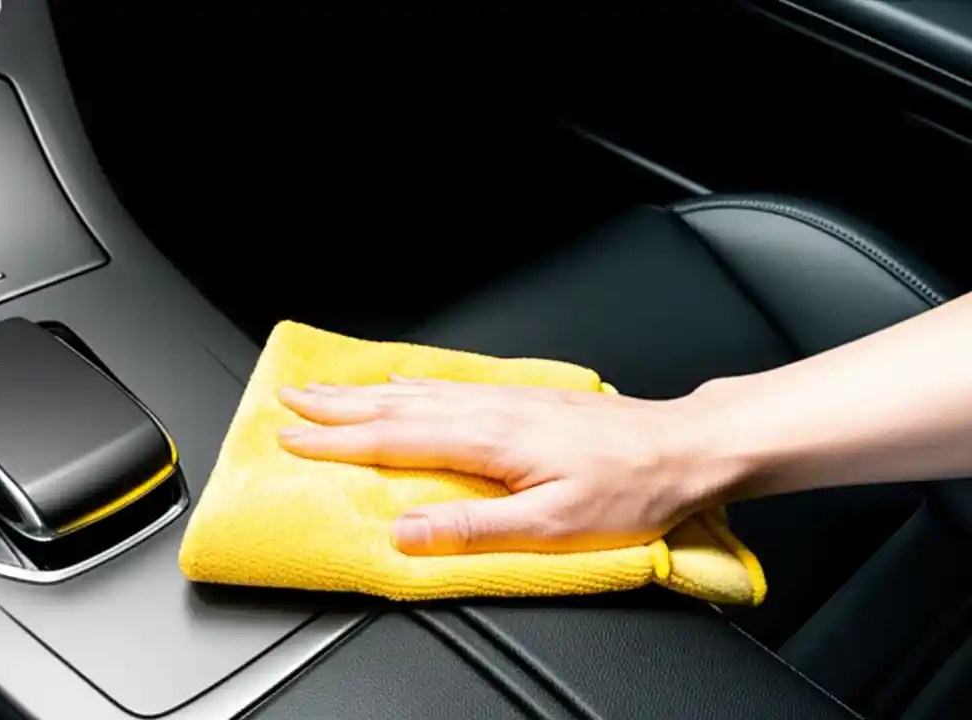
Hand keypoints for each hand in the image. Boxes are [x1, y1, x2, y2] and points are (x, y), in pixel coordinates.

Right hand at [278, 378, 739, 554]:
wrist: (685, 447)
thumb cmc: (630, 489)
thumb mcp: (555, 526)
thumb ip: (475, 529)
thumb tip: (407, 533)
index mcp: (488, 439)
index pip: (394, 439)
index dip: (337, 441)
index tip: (292, 439)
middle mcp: (489, 410)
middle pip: (394, 404)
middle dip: (336, 405)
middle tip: (289, 401)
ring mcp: (505, 399)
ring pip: (416, 391)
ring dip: (364, 391)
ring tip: (326, 390)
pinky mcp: (521, 399)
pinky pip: (447, 384)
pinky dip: (410, 383)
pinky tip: (401, 381)